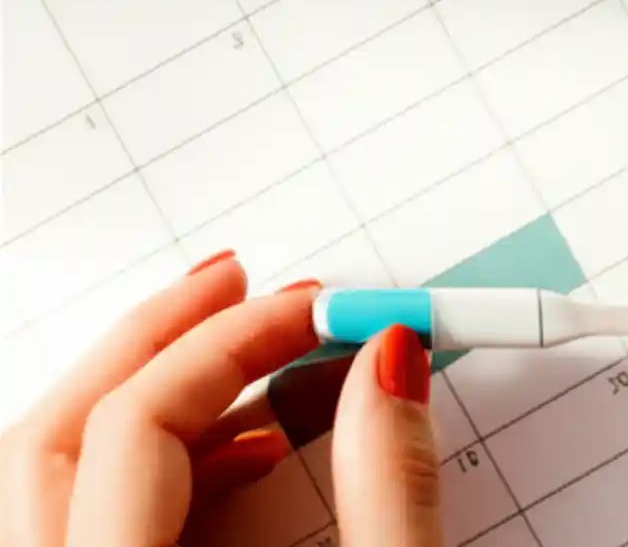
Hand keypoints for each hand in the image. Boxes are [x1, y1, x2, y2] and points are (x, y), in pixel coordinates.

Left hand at [0, 251, 442, 546]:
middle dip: (163, 336)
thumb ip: (388, 493)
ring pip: (64, 469)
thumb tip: (391, 366)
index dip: (235, 345)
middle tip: (244, 285)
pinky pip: (96, 516)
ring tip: (250, 349)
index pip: (139, 426)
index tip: (323, 310)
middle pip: (62, 431)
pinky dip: (169, 460)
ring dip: (155, 389)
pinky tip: (253, 447)